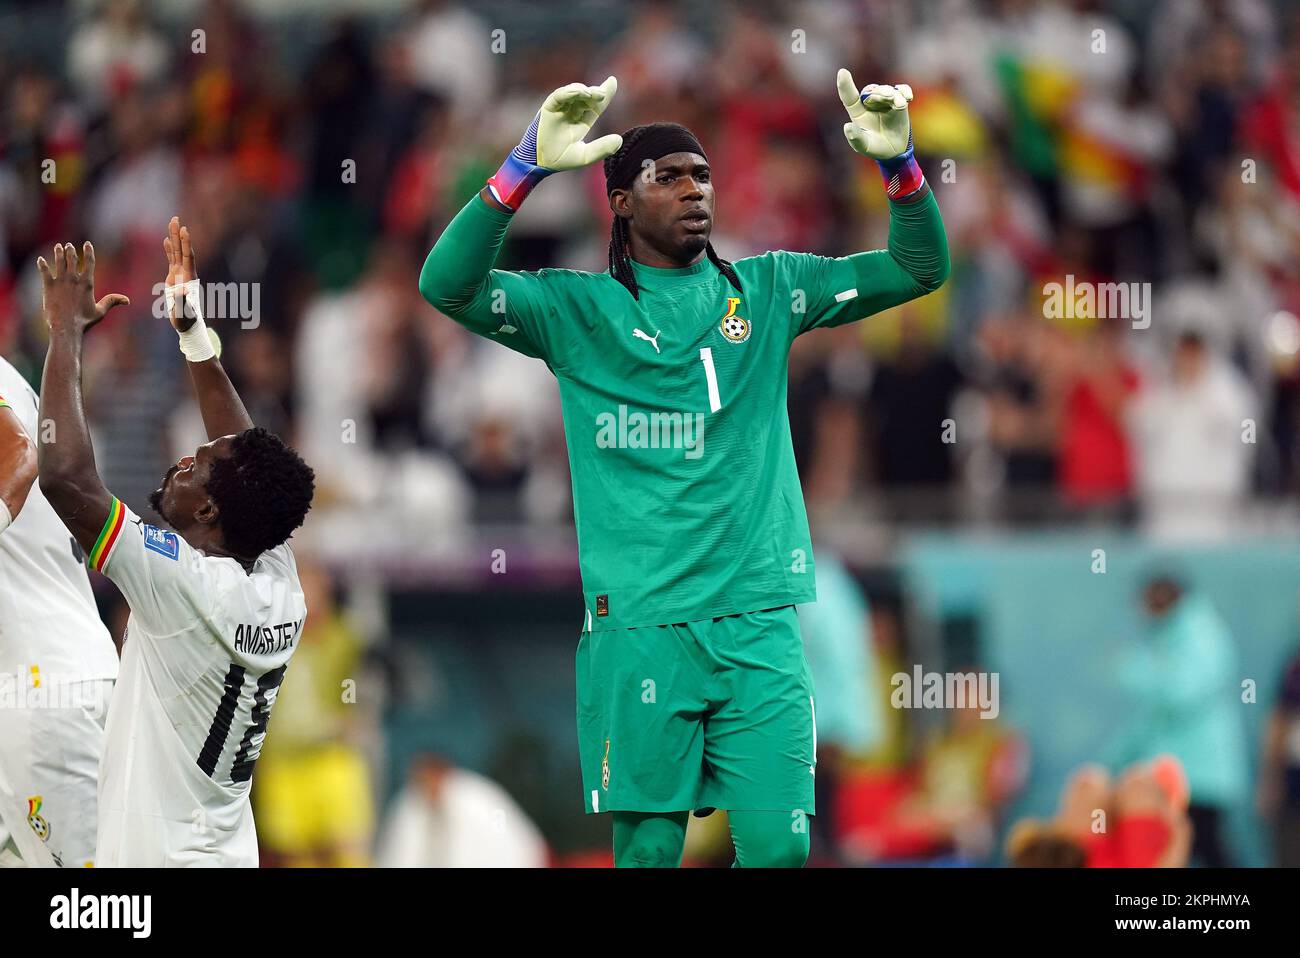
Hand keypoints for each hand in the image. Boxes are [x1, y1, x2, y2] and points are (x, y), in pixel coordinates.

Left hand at [37, 242, 129, 334]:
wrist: (65, 327)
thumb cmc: (84, 321)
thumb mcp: (100, 311)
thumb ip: (112, 301)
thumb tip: (127, 300)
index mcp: (87, 283)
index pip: (89, 262)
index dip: (89, 251)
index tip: (87, 244)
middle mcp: (73, 279)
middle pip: (72, 259)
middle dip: (70, 251)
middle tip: (68, 246)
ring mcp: (60, 282)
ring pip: (59, 262)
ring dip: (58, 253)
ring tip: (58, 247)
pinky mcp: (49, 287)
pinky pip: (44, 272)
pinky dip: (42, 265)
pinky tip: (40, 259)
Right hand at [162, 215, 198, 331]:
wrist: (187, 325)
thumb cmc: (186, 320)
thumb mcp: (184, 312)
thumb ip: (183, 301)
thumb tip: (181, 290)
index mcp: (189, 278)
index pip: (188, 257)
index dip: (186, 243)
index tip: (185, 229)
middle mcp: (186, 273)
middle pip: (182, 250)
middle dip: (178, 234)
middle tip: (176, 218)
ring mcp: (180, 275)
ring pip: (176, 252)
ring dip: (174, 238)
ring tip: (172, 222)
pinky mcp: (174, 278)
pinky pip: (171, 260)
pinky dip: (169, 249)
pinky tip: (166, 240)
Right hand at [535, 76, 622, 170]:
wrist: (540, 163)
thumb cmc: (560, 160)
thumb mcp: (585, 156)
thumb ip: (601, 149)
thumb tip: (619, 140)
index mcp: (581, 122)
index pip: (595, 105)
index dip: (605, 93)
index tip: (613, 81)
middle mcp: (571, 113)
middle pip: (586, 97)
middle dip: (595, 92)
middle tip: (602, 94)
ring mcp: (560, 109)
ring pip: (574, 92)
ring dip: (583, 91)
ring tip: (592, 94)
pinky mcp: (549, 108)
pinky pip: (559, 95)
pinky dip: (569, 92)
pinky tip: (579, 92)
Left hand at [836, 69, 912, 159]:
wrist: (894, 152)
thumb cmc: (875, 148)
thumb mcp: (864, 146)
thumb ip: (856, 138)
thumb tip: (847, 126)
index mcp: (858, 113)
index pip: (849, 96)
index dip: (845, 85)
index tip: (842, 72)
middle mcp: (870, 104)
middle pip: (871, 91)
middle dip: (879, 92)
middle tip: (888, 96)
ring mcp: (885, 101)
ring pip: (887, 90)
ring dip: (892, 94)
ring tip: (900, 103)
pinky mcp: (899, 102)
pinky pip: (901, 90)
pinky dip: (904, 91)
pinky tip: (908, 97)